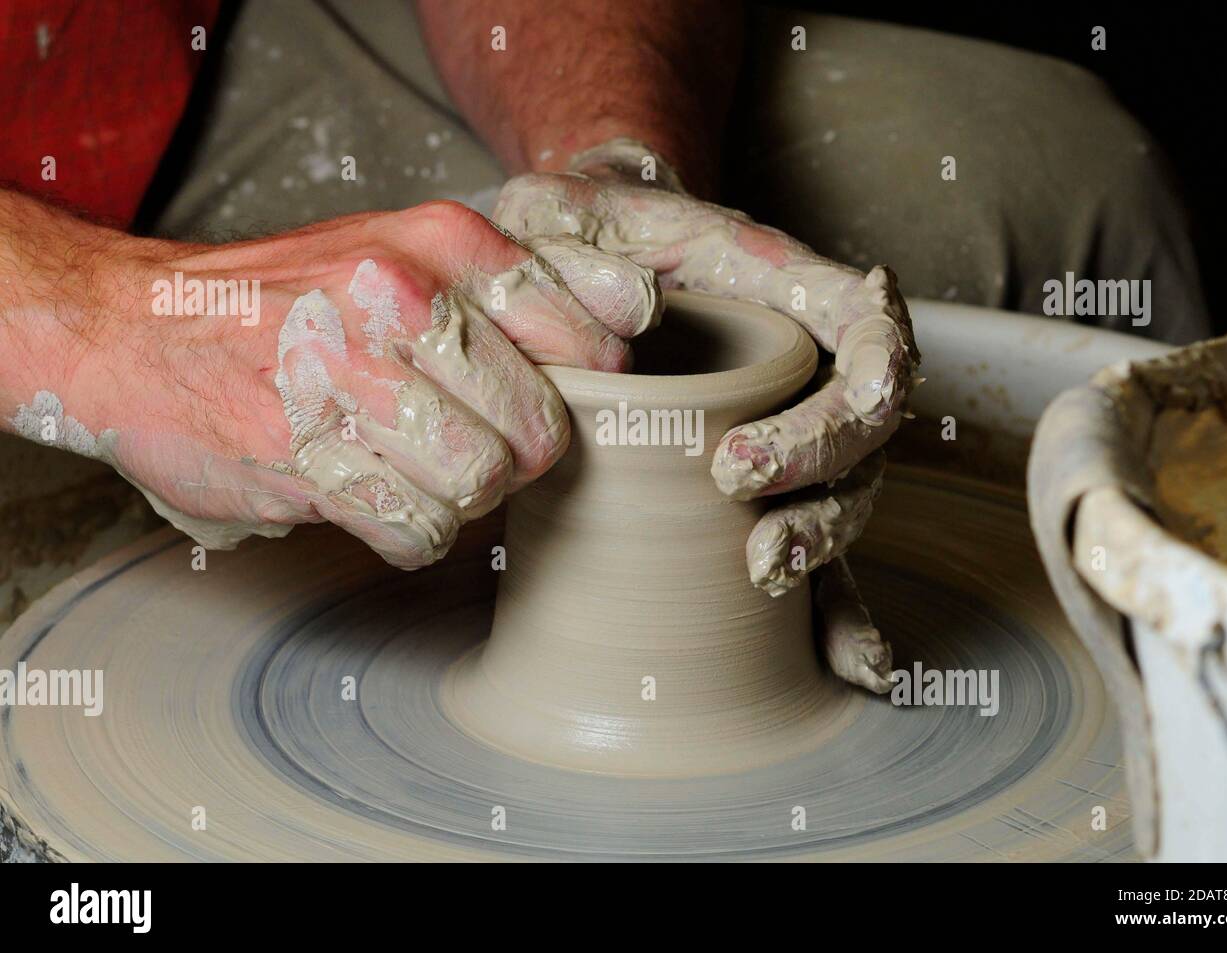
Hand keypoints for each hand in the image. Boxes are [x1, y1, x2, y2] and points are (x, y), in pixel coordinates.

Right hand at [12, 201, 659, 567]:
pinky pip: (418, 533)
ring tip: (411, 464)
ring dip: (456, 496)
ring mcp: (351, 384)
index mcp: (441, 245)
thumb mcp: (400, 250)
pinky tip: (373, 493)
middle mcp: (403, 305)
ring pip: (480, 488)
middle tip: (470, 439)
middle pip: (538, 432)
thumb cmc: (287, 298)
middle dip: (517, 454)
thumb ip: (507, 284)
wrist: (132, 330)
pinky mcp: (307, 463)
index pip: (585, 337)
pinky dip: (407, 531)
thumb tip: (631, 314)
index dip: (585, 384)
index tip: (554, 393)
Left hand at [493, 143, 919, 690]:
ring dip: (819, 539)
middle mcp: (813, 370)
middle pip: (868, 428)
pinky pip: (822, 555)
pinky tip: (857, 666)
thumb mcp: (573, 214)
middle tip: (740, 484)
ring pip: (847, 495)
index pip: (869, 332)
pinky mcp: (768, 493)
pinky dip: (840, 611)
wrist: (593, 258)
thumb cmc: (594, 234)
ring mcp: (798, 437)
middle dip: (820, 469)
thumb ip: (582, 243)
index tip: (812, 415)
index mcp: (792, 292)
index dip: (866, 377)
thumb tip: (635, 314)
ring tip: (763, 567)